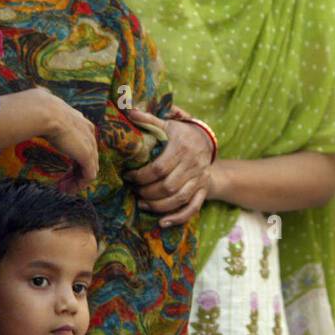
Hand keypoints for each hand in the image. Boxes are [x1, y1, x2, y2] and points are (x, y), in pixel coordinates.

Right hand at [38, 90, 98, 191]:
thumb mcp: (44, 115)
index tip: (60, 166)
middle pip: (87, 158)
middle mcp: (88, 134)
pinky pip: (88, 176)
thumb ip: (43, 120)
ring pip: (89, 169)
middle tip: (61, 184)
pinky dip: (78, 185)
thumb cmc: (38, 112)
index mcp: (80, 123)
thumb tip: (25, 116)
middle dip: (75, 172)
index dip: (73, 157)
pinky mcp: (87, 156)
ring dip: (76, 181)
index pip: (82, 144)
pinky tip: (66, 190)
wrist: (44, 112)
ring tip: (62, 189)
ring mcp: (90, 145)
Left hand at [123, 108, 213, 226]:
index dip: (141, 175)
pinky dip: (178, 218)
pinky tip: (163, 222)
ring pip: (179, 198)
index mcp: (181, 148)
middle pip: (168, 186)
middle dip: (147, 192)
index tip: (128, 175)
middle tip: (133, 190)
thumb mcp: (167, 124)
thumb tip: (129, 111)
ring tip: (142, 203)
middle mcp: (193, 165)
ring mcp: (199, 179)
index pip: (159, 168)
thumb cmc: (180, 134)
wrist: (206, 143)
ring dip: (158, 206)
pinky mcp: (203, 190)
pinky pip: (193, 208)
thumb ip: (149, 120)